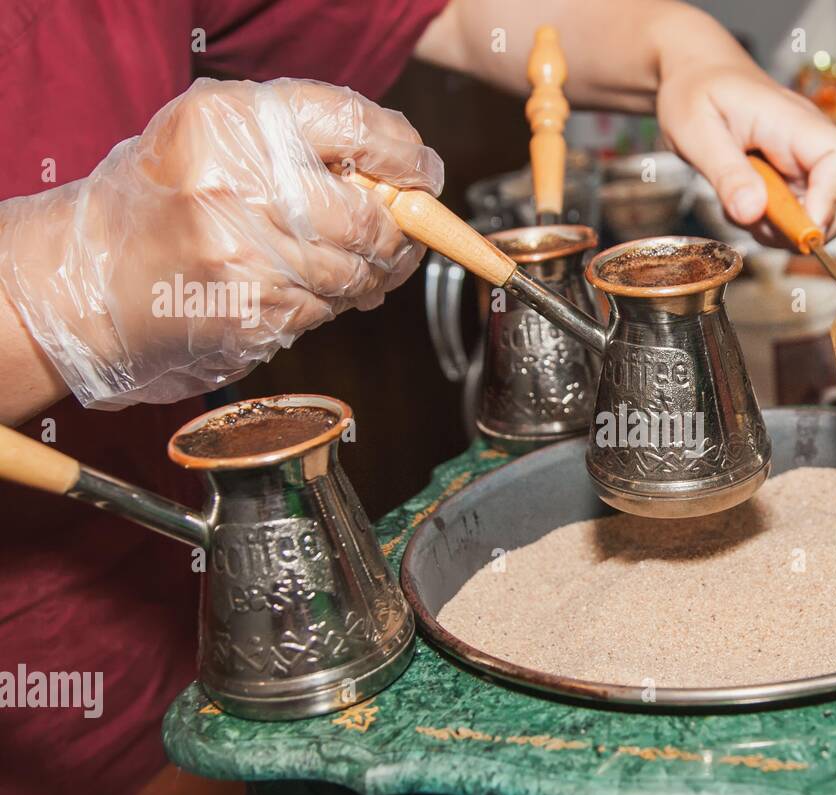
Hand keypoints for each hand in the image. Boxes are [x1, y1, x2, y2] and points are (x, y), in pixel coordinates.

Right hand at [0, 78, 442, 408]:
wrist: (95, 275)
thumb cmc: (167, 200)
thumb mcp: (219, 138)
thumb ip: (304, 143)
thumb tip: (404, 177)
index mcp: (233, 123)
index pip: (354, 125)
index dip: (404, 152)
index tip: (422, 171)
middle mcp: (239, 185)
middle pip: (370, 215)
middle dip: (398, 231)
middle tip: (400, 233)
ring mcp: (245, 256)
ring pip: (356, 272)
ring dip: (371, 275)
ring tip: (353, 266)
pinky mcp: (252, 312)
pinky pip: (326, 310)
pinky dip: (331, 304)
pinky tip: (305, 289)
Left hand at [656, 61, 835, 245]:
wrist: (697, 75)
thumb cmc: (696, 92)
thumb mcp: (696, 131)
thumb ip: (726, 173)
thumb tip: (751, 213)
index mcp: (793, 121)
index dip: (829, 201)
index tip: (795, 226)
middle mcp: (811, 142)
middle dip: (807, 228)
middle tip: (758, 224)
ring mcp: (805, 162)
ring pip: (824, 214)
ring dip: (785, 230)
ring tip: (741, 209)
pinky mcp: (794, 177)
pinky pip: (800, 214)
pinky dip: (773, 225)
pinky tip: (743, 203)